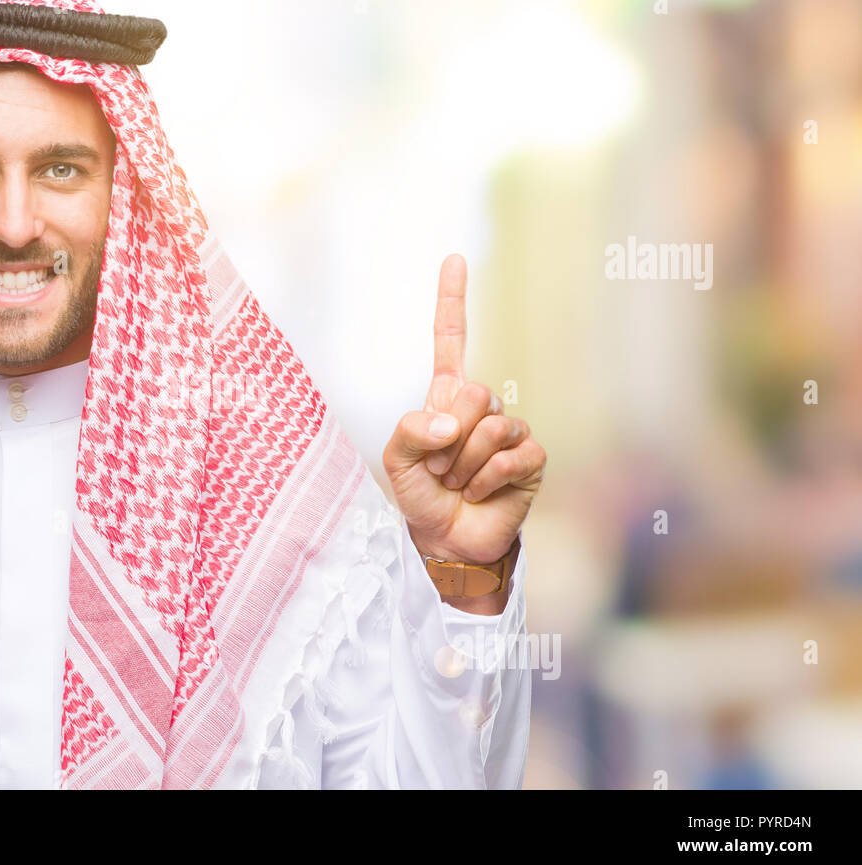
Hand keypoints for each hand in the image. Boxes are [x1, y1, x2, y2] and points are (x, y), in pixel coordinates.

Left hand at [382, 254, 544, 566]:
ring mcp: (510, 431)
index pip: (451, 340)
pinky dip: (486, 481)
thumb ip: (409, 431)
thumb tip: (449, 424)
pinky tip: (480, 494)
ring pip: (489, 429)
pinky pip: (510, 457)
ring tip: (458, 484)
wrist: (448, 540)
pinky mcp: (532, 459)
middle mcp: (482, 407)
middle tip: (440, 467)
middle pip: (472, 393)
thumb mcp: (397, 461)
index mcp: (446, 398)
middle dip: (447, 438)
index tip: (454, 258)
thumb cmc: (421, 496)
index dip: (452, 300)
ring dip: (463, 466)